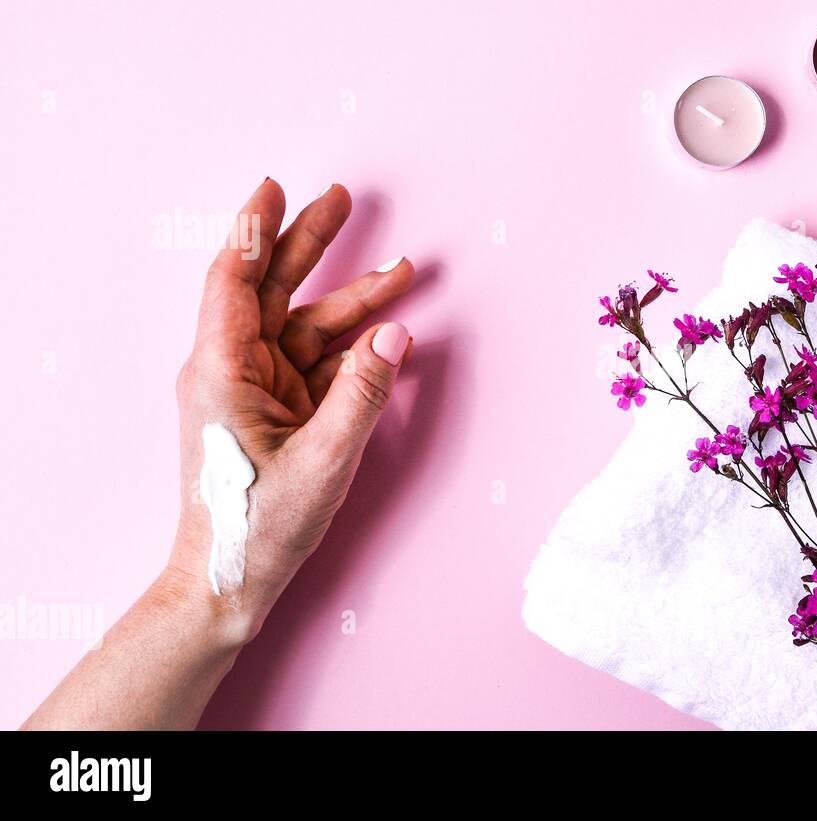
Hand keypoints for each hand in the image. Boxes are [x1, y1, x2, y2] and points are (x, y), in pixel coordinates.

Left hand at [169, 178, 413, 642]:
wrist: (230, 581)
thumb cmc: (258, 524)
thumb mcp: (323, 460)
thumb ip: (363, 393)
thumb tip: (396, 334)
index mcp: (224, 371)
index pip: (235, 281)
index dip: (255, 230)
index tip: (274, 188)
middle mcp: (234, 371)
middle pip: (271, 289)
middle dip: (308, 243)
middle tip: (340, 199)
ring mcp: (256, 391)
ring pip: (304, 325)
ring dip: (349, 299)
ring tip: (401, 270)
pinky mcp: (277, 412)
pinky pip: (317, 363)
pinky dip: (351, 345)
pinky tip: (387, 330)